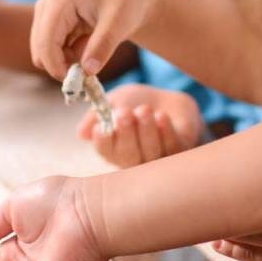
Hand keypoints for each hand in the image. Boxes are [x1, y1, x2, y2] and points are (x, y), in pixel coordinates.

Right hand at [30, 0, 181, 79]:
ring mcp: (47, 17)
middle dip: (61, 67)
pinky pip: (54, 55)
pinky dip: (69, 60)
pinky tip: (89, 50)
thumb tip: (87, 71)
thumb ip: (103, 46)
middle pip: (40, 51)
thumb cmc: (127, 2)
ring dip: (66, 64)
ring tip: (94, 57)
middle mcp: (46, 7)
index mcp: (59, 1)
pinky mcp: (52, 27)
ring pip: (45, 55)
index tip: (78, 83)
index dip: (57, 66)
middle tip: (88, 75)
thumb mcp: (120, 23)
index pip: (46, 41)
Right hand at [80, 85, 203, 166]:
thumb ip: (98, 113)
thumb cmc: (137, 102)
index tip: (101, 128)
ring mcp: (157, 160)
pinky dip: (166, 133)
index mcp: (114, 150)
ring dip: (146, 131)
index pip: (105, 151)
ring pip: (150, 154)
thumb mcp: (115, 100)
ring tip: (144, 110)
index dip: (103, 142)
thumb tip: (82, 134)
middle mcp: (134, 160)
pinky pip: (172, 149)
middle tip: (124, 113)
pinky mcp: (179, 154)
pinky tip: (161, 117)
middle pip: (128, 156)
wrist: (167, 100)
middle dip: (125, 134)